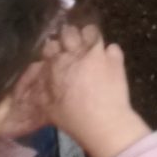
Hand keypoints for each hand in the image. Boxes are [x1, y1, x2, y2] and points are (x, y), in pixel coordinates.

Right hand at [43, 24, 149, 156]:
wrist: (104, 124)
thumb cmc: (73, 119)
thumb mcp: (49, 107)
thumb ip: (42, 90)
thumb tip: (41, 79)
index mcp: (57, 65)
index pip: (51, 45)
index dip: (54, 48)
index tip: (57, 54)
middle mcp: (75, 54)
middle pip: (69, 32)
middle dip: (70, 37)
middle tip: (74, 48)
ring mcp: (97, 53)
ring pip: (90, 32)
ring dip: (90, 38)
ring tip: (91, 49)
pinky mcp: (115, 59)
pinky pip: (113, 46)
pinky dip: (111, 53)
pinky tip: (110, 62)